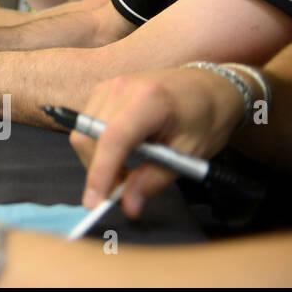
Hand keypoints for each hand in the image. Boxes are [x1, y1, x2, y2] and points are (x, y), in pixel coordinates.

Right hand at [71, 68, 247, 218]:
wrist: (209, 85)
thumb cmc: (206, 117)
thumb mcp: (189, 154)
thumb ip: (154, 180)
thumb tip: (128, 206)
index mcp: (150, 100)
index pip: (113, 139)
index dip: (100, 172)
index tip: (95, 203)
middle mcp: (121, 88)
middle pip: (89, 137)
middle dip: (99, 170)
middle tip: (122, 190)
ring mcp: (108, 86)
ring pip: (83, 132)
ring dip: (98, 159)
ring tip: (126, 171)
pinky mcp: (103, 89)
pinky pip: (87, 123)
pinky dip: (98, 145)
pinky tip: (122, 152)